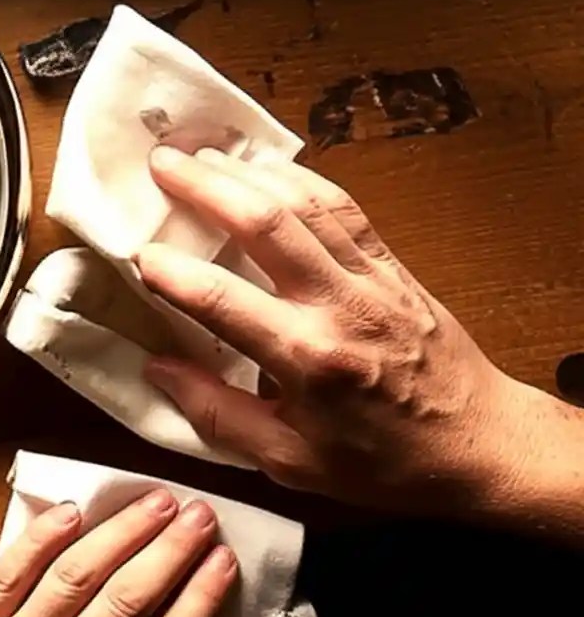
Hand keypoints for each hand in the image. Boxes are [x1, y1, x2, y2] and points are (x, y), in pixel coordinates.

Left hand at [0, 492, 236, 616]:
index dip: (195, 600)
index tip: (222, 561)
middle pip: (123, 603)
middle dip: (167, 554)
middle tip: (200, 515)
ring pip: (72, 580)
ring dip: (119, 536)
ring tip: (155, 502)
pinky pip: (4, 578)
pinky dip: (38, 543)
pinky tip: (72, 513)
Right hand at [135, 146, 534, 515]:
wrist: (479, 445)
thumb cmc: (383, 463)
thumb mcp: (289, 462)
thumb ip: (218, 414)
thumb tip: (159, 370)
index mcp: (308, 360)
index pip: (223, 300)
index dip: (172, 271)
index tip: (137, 254)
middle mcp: (340, 306)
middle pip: (265, 223)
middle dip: (205, 186)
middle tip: (161, 163)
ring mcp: (371, 278)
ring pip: (304, 202)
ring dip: (248, 171)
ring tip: (203, 154)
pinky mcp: (391, 265)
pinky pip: (342, 206)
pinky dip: (299, 179)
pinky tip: (266, 169)